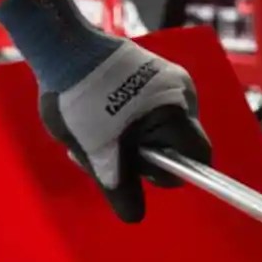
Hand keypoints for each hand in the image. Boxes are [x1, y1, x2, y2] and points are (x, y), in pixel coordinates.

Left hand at [38, 40, 211, 222]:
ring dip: (133, 138)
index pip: (199, 157)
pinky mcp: (154, 71)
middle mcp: (182, 93)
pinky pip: (153, 108)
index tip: (141, 170)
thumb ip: (119, 187)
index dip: (173, 172)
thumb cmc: (80, 99)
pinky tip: (102, 113)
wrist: (61, 45)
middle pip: (178, 145)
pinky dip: (130, 120)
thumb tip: (134, 216)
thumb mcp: (95, 151)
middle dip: (144, 155)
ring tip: (98, 129)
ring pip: (162, 128)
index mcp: (175, 113)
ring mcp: (170, 78)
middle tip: (107, 149)